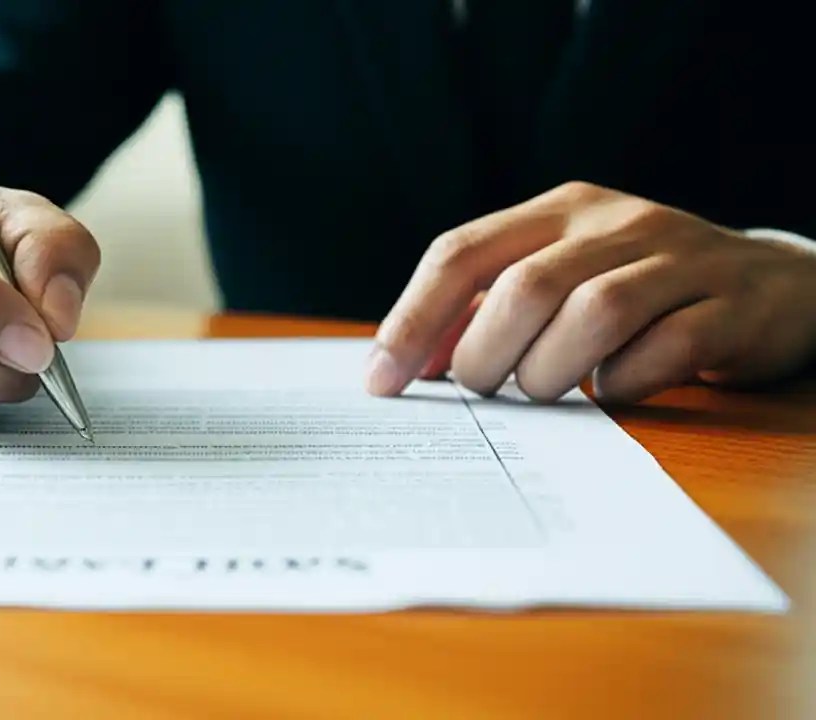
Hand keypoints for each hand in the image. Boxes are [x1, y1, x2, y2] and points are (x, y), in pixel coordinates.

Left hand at [367, 182, 815, 402]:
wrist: (771, 285)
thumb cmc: (637, 289)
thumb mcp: (557, 280)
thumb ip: (482, 312)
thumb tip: (406, 362)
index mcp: (560, 209)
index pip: (461, 251)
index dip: (412, 319)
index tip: (382, 380)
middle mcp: (616, 222)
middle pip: (524, 287)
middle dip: (485, 355)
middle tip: (482, 391)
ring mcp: (680, 259)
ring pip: (593, 313)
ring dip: (549, 372)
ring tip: (541, 394)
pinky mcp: (731, 307)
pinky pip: (665, 348)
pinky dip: (622, 383)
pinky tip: (610, 391)